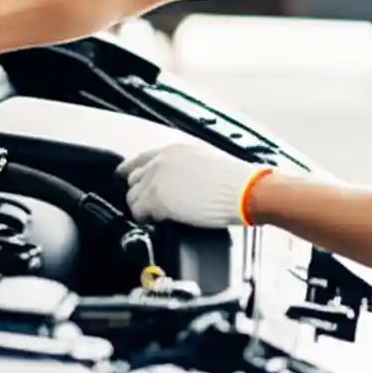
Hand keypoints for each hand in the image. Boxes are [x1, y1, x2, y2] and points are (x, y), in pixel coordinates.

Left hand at [118, 143, 271, 227]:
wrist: (244, 190)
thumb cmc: (235, 180)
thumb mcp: (206, 162)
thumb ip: (186, 168)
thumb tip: (181, 181)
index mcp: (174, 150)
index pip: (139, 159)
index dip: (133, 172)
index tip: (128, 180)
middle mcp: (160, 161)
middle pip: (133, 178)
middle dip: (139, 192)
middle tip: (148, 205)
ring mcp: (156, 179)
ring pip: (132, 197)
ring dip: (141, 207)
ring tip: (154, 216)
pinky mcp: (156, 199)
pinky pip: (138, 212)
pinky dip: (145, 218)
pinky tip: (157, 222)